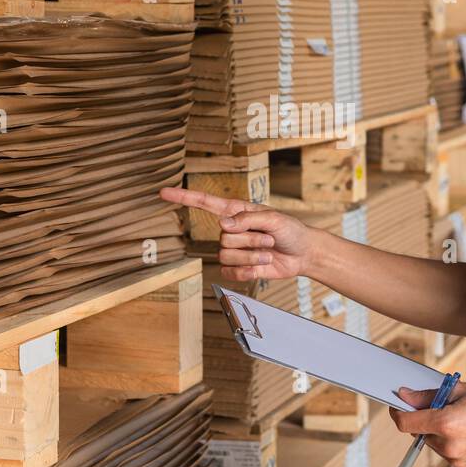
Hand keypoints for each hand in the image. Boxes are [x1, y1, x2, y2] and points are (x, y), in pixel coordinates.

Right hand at [159, 186, 317, 280]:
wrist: (302, 254)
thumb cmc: (290, 231)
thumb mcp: (273, 219)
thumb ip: (248, 219)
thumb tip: (223, 224)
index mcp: (235, 212)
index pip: (204, 203)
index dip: (183, 197)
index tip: (163, 192)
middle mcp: (230, 230)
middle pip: (224, 238)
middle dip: (251, 240)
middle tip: (269, 239)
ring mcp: (232, 250)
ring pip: (227, 256)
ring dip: (252, 256)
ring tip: (268, 252)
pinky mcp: (237, 269)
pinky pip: (230, 273)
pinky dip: (249, 272)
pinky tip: (261, 266)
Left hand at [390, 382, 465, 466]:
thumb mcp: (461, 390)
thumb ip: (428, 395)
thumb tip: (405, 396)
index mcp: (446, 422)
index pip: (406, 423)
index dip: (399, 413)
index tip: (399, 408)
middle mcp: (449, 445)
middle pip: (421, 434)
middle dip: (429, 422)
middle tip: (449, 411)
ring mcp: (457, 460)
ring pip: (436, 446)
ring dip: (443, 435)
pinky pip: (450, 456)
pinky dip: (455, 447)